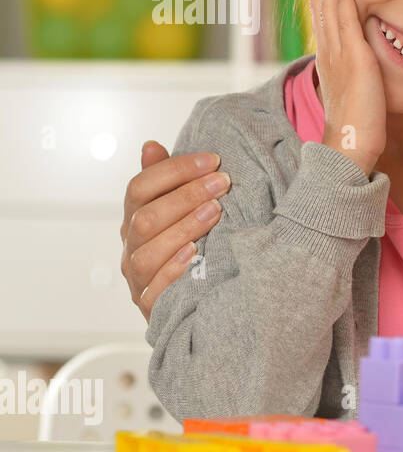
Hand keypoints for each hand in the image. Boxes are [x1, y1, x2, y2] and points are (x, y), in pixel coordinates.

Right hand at [121, 140, 229, 320]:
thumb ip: (165, 180)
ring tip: (214, 212)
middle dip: (186, 196)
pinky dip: (174, 270)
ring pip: (148, 252)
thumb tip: (150, 146)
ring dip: (183, 228)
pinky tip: (196, 253)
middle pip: (146, 217)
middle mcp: (131, 247)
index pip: (140, 187)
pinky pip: (155, 289)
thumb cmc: (185, 248)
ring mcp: (138, 278)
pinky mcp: (150, 305)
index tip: (212, 160)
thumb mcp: (177, 211)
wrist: (195, 303)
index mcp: (134, 219)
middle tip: (221, 182)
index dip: (174, 170)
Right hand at [310, 0, 385, 175]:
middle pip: (321, 3)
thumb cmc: (360, 123)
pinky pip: (344, 20)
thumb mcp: (360, 89)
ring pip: (328, 5)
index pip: (324, 14)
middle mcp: (329, 51)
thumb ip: (362, 70)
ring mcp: (338, 54)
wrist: (352, 144)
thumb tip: (370, 61)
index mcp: (330, 57)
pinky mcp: (353, 59)